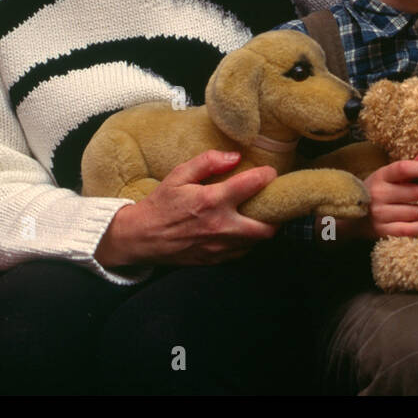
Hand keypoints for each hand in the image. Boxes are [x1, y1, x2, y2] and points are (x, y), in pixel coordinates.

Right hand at [95, 150, 277, 267]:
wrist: (141, 238)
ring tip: (259, 215)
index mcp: (212, 201)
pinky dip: (247, 241)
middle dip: (277, 214)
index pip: (253, 185)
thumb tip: (234, 156)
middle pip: (267, 227)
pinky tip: (240, 230)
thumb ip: (207, 162)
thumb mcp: (178, 175)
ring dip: (262, 228)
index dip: (267, 176)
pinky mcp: (215, 260)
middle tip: (273, 202)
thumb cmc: (160, 205)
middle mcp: (220, 226)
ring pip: (257, 242)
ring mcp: (219, 247)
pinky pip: (242, 252)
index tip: (269, 173)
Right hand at [341, 152, 417, 238]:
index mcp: (381, 176)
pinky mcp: (382, 230)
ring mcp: (379, 213)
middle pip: (415, 192)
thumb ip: (408, 167)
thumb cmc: (379, 191)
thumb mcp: (388, 176)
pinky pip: (409, 229)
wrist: (354, 215)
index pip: (403, 168)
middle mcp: (378, 193)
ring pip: (416, 212)